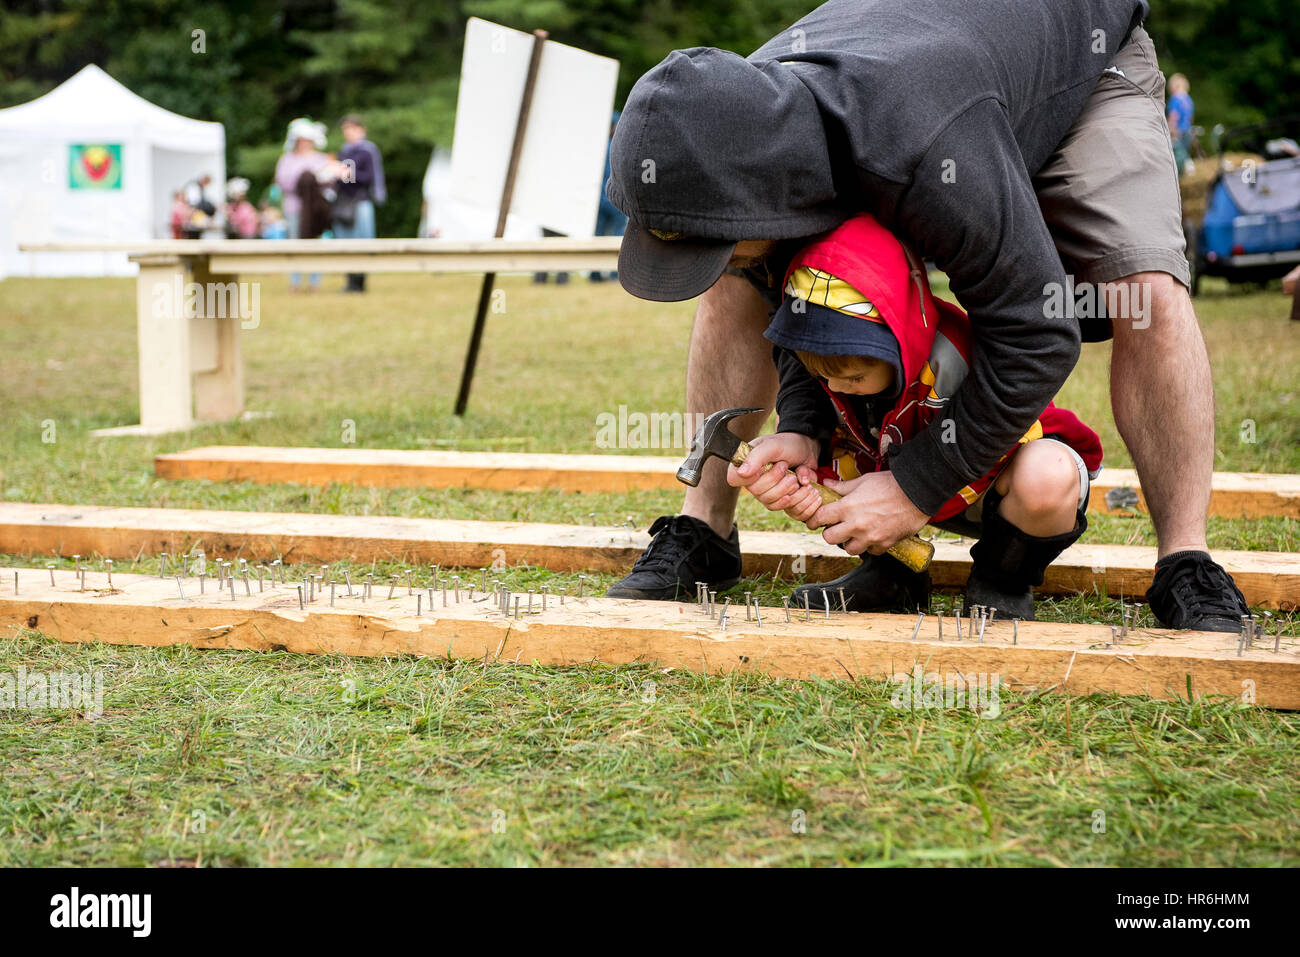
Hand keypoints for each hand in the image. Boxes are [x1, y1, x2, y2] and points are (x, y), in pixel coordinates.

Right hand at [726, 432, 820, 517]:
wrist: (807, 450)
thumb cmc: (787, 444)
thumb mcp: (773, 445)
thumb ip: (757, 457)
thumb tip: (741, 473)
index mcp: (745, 464)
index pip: (734, 478)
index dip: (750, 477)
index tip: (765, 468)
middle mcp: (752, 480)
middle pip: (757, 493)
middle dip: (777, 480)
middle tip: (785, 466)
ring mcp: (764, 491)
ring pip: (770, 502)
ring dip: (788, 489)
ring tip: (795, 476)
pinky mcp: (778, 499)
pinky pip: (782, 507)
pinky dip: (796, 497)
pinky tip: (801, 486)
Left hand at [806, 470, 928, 554]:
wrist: (918, 493)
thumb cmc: (891, 484)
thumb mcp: (864, 481)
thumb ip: (843, 487)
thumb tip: (827, 484)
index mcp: (848, 507)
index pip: (820, 518)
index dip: (813, 519)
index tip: (814, 520)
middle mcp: (856, 525)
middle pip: (829, 538)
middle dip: (830, 533)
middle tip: (836, 527)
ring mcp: (870, 537)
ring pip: (848, 549)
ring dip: (848, 542)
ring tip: (854, 532)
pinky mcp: (884, 544)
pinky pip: (870, 552)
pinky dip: (868, 546)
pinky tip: (872, 536)